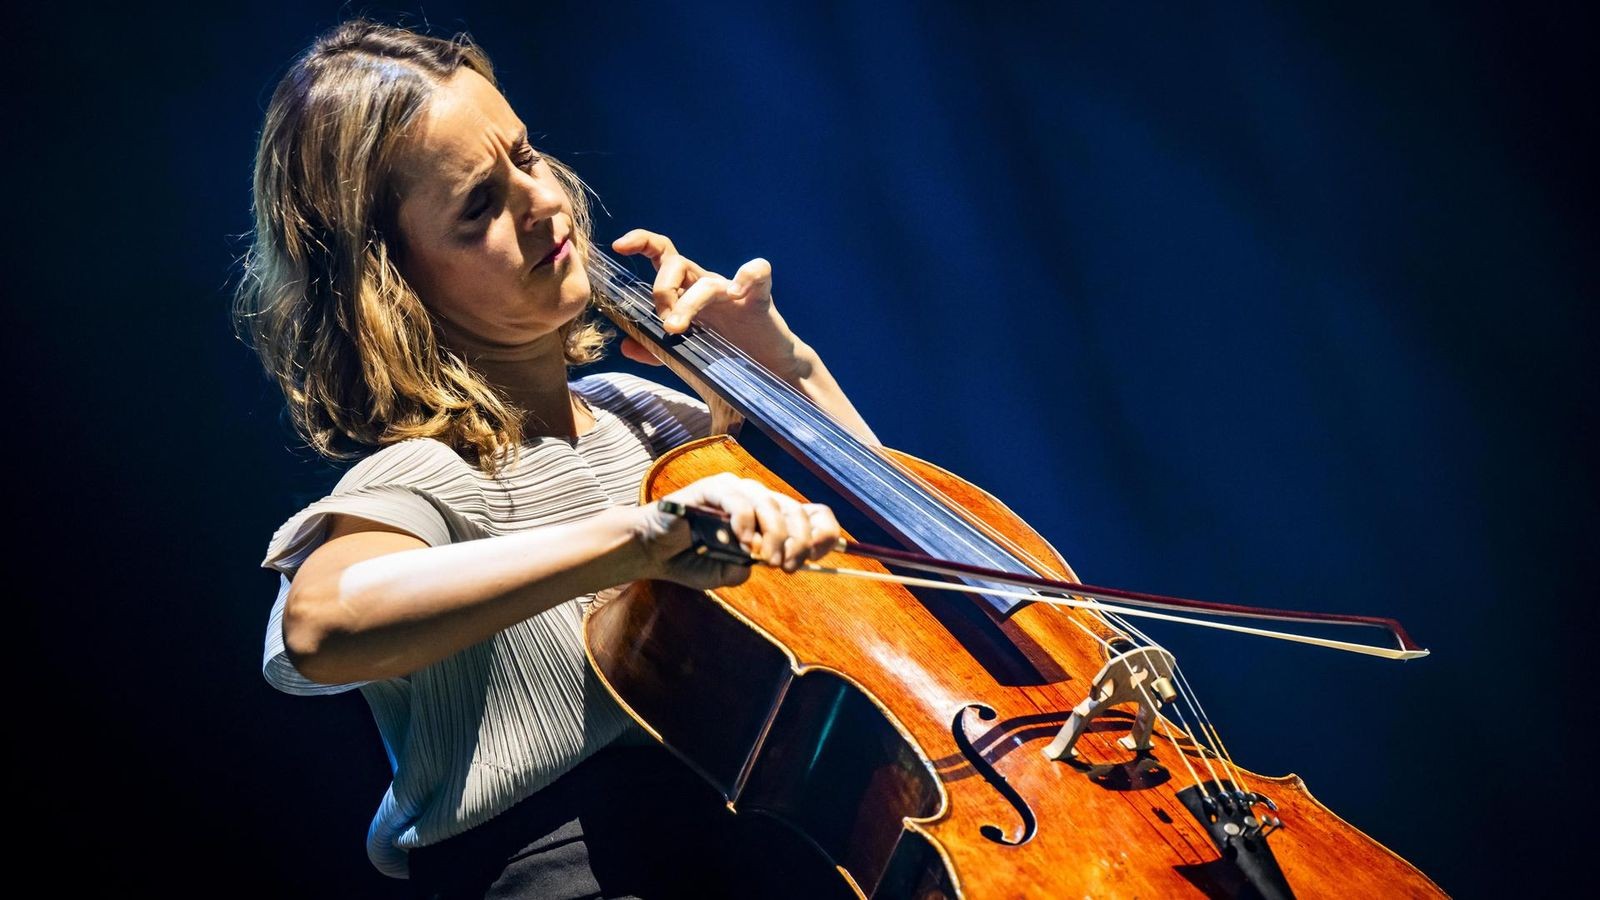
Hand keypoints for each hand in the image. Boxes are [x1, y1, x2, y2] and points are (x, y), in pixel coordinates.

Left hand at [611, 229, 810, 380]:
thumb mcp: (683, 353)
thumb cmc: (726, 353)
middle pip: (676, 264)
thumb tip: (625, 346)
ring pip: (705, 282)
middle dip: (661, 291)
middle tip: (664, 325)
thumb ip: (655, 349)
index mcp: (686, 290)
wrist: (767, 369)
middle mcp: (706, 284)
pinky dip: (749, 274)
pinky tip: (738, 289)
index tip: (619, 246)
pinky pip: (758, 273)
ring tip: (676, 330)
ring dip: (687, 304)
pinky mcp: (759, 301)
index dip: (641, 242)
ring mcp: (733, 291)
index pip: (662, 255)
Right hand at [630, 473, 841, 590]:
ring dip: (775, 534)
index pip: (813, 515)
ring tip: (767, 558)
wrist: (653, 551)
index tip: (814, 558)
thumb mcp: (730, 572)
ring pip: (770, 503)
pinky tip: (742, 540)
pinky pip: (737, 498)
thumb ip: (752, 566)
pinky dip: (745, 520)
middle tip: (789, 566)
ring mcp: (736, 491)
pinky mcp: (711, 488)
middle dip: (799, 540)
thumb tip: (773, 560)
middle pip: (797, 509)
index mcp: (771, 518)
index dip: (822, 533)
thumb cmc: (693, 560)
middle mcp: (758, 500)